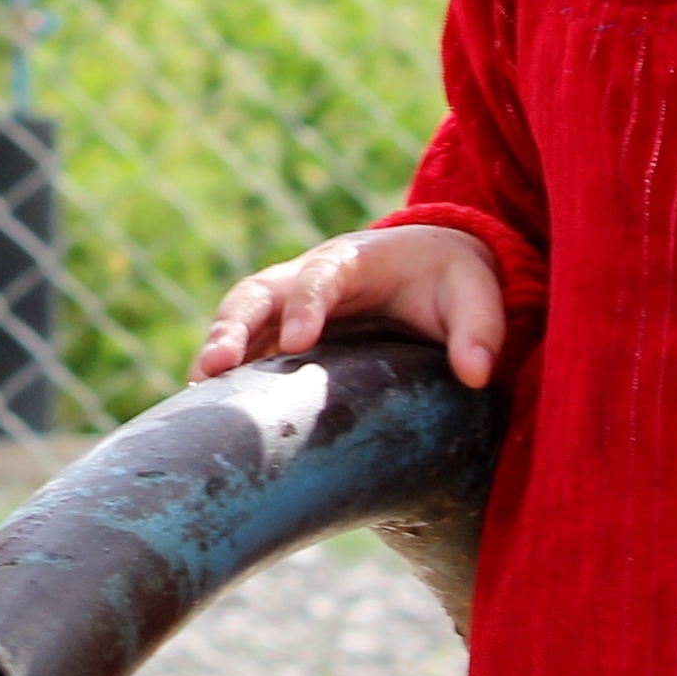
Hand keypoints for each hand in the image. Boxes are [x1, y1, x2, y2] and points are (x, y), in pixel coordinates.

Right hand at [195, 223, 506, 383]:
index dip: (306, 306)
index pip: (320, 278)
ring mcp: (287, 308)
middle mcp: (306, 280)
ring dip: (216, 354)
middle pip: (255, 295)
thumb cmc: (451, 282)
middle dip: (232, 328)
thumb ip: (481, 329)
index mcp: (352, 261)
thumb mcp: (477, 295)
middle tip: (214, 367)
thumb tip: (476, 375)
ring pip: (238, 322)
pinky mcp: (280, 338)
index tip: (299, 343)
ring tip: (195, 395)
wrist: (430, 272)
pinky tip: (205, 414)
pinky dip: (223, 377)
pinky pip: (243, 353)